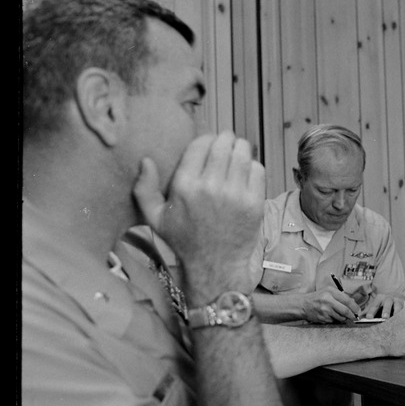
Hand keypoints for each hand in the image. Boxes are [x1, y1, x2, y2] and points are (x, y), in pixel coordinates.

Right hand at [133, 131, 264, 304]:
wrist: (215, 266)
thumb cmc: (185, 241)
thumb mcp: (155, 218)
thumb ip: (144, 189)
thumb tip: (146, 160)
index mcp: (185, 186)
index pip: (201, 144)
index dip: (206, 139)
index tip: (208, 144)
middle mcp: (210, 187)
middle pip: (224, 143)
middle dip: (226, 140)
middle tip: (226, 145)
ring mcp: (235, 194)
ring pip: (244, 152)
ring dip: (241, 149)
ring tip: (237, 154)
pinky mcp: (254, 203)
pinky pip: (258, 170)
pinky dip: (253, 167)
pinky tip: (246, 174)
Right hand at [302, 289, 362, 322]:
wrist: (303, 305)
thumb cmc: (317, 297)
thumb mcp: (328, 291)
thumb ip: (340, 296)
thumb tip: (353, 303)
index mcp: (330, 292)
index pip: (347, 300)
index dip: (355, 306)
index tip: (358, 310)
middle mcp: (327, 301)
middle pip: (345, 310)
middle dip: (352, 315)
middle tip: (355, 316)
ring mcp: (325, 311)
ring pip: (341, 317)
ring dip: (344, 318)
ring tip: (340, 314)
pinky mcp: (322, 318)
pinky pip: (334, 321)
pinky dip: (335, 320)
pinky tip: (331, 316)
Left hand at [362, 292, 404, 319]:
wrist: (396, 296)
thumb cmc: (383, 304)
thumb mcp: (375, 305)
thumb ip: (368, 311)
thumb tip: (358, 318)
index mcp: (380, 298)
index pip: (375, 305)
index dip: (372, 311)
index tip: (368, 318)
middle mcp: (389, 298)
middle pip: (387, 304)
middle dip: (386, 310)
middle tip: (384, 317)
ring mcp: (398, 301)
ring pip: (398, 306)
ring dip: (397, 312)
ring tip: (395, 320)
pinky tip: (404, 320)